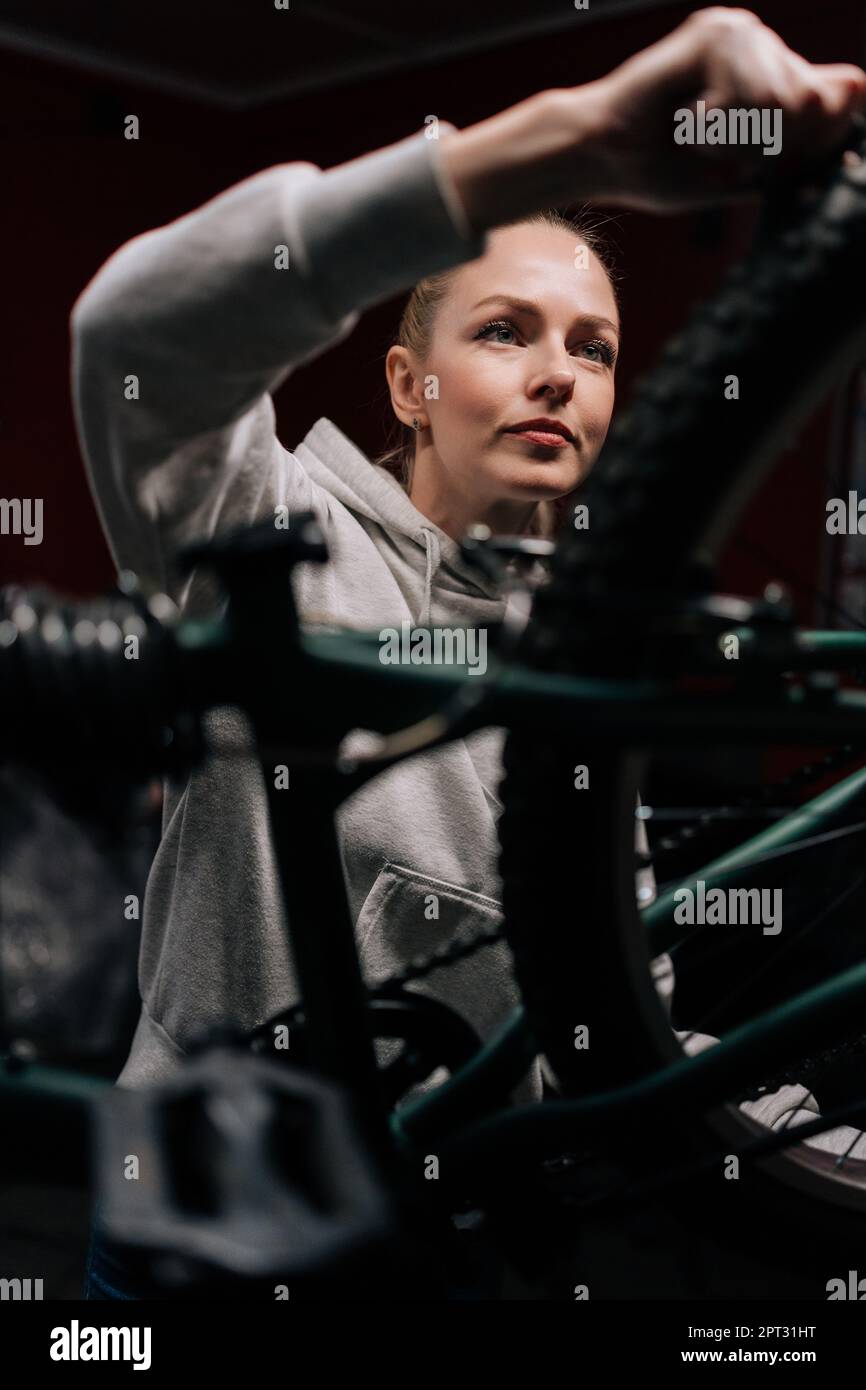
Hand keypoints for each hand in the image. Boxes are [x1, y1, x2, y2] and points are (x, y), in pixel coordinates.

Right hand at [574, 6, 865, 211]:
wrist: (601, 155)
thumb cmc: (658, 169)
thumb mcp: (743, 169)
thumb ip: (799, 139)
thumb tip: (858, 89)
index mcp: (771, 77)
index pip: (838, 95)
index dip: (817, 138)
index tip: (766, 162)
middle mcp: (761, 48)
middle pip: (812, 106)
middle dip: (765, 145)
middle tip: (714, 149)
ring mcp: (738, 35)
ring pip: (780, 101)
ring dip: (734, 138)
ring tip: (696, 135)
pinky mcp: (714, 34)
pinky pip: (746, 93)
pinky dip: (715, 124)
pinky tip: (687, 119)